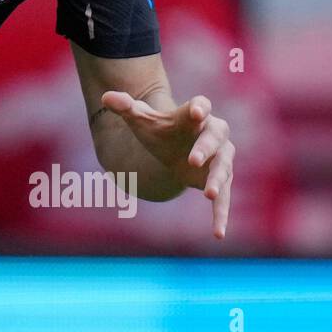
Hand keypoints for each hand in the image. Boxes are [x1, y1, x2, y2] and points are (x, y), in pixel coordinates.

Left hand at [100, 91, 233, 239]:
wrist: (173, 147)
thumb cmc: (160, 130)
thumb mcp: (141, 119)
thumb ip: (126, 107)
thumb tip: (107, 97)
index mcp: (195, 115)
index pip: (201, 105)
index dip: (199, 107)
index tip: (196, 111)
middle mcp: (214, 134)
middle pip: (214, 138)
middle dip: (205, 148)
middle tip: (192, 159)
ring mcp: (220, 159)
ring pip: (223, 168)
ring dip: (217, 180)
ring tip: (209, 194)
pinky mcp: (220, 181)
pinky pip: (224, 199)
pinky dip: (221, 215)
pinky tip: (218, 234)